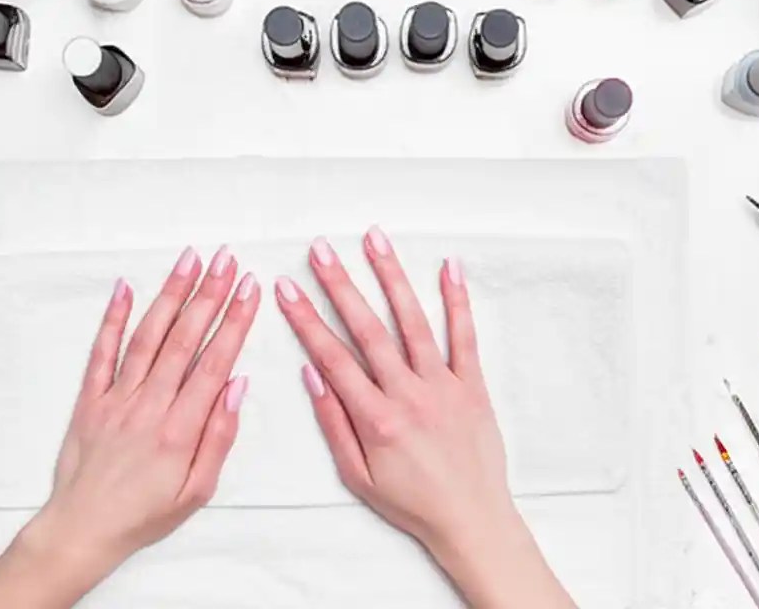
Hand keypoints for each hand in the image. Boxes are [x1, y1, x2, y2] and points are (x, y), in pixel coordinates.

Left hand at [0, 246, 258, 608]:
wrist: (82, 530)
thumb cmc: (144, 516)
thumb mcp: (198, 491)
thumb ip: (219, 437)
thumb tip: (236, 385)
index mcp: (180, 429)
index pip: (214, 362)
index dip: (234, 321)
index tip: (249, 289)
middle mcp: (148, 405)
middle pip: (183, 338)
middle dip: (209, 294)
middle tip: (227, 260)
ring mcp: (116, 398)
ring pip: (147, 336)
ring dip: (170, 295)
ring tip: (190, 261)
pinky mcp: (90, 399)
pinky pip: (101, 352)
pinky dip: (113, 318)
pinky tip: (126, 288)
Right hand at [276, 227, 573, 608]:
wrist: (471, 519)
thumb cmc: (411, 503)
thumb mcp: (357, 476)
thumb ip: (333, 424)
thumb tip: (310, 375)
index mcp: (376, 419)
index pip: (332, 357)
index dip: (306, 319)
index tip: (286, 288)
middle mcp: (409, 395)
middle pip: (368, 329)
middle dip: (340, 285)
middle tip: (320, 250)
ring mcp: (443, 386)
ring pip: (413, 322)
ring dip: (391, 277)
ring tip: (374, 240)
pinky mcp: (472, 386)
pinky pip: (464, 336)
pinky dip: (457, 300)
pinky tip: (448, 267)